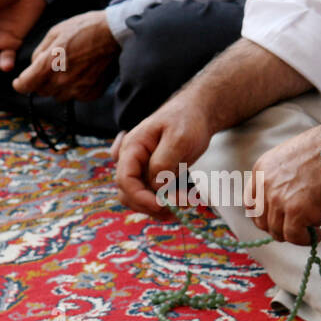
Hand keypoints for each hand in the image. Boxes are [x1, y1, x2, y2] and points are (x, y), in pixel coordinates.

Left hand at [12, 10, 117, 102]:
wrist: (112, 34)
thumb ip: (39, 53)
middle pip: (41, 91)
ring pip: (58, 96)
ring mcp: (77, 89)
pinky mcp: (90, 93)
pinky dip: (75, 89)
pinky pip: (76, 96)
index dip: (20, 84)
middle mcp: (61, 81)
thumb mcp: (54, 33)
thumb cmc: (82, 29)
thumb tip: (33, 66)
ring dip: (58, 87)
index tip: (20, 82)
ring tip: (68, 70)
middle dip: (41, 82)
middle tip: (50, 69)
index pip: (25, 86)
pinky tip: (81, 74)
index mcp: (48, 65)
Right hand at [113, 98, 215, 218]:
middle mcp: (131, 159)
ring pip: (139, 198)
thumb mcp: (179, 138)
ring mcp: (141, 168)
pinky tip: (182, 197)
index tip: (162, 205)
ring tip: (185, 203)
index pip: (125, 180)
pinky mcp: (152, 174)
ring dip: (159, 207)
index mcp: (132, 147)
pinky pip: (151, 194)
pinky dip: (165, 200)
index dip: (141, 197)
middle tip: (178, 208)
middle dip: (150, 205)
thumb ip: (163, 162)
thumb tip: (156, 188)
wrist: (196, 112)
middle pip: (128, 194)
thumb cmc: (187, 119)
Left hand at [253, 125, 320, 245]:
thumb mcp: (290, 157)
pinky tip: (319, 234)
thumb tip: (284, 200)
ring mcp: (279, 199)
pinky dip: (306, 239)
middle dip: (279, 228)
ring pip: (278, 231)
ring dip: (296, 234)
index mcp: (262, 170)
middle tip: (297, 227)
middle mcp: (265, 185)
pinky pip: (294, 236)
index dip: (263, 216)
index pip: (251, 202)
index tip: (276, 221)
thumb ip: (280, 177)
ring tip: (314, 228)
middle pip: (262, 221)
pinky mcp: (296, 211)